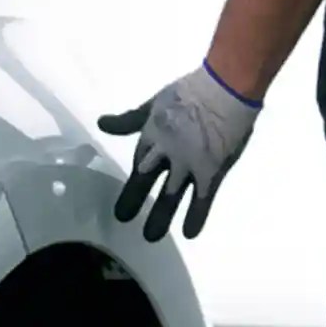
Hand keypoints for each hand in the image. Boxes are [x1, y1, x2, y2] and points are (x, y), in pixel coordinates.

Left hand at [97, 61, 261, 241]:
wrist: (224, 89)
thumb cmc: (192, 91)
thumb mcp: (155, 103)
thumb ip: (130, 119)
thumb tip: (101, 123)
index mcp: (152, 135)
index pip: (139, 161)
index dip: (133, 178)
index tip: (125, 191)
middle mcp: (166, 154)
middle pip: (146, 180)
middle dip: (134, 199)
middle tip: (122, 219)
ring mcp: (188, 164)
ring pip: (170, 195)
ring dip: (161, 216)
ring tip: (150, 237)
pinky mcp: (211, 171)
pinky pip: (202, 198)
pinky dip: (196, 216)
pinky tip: (189, 233)